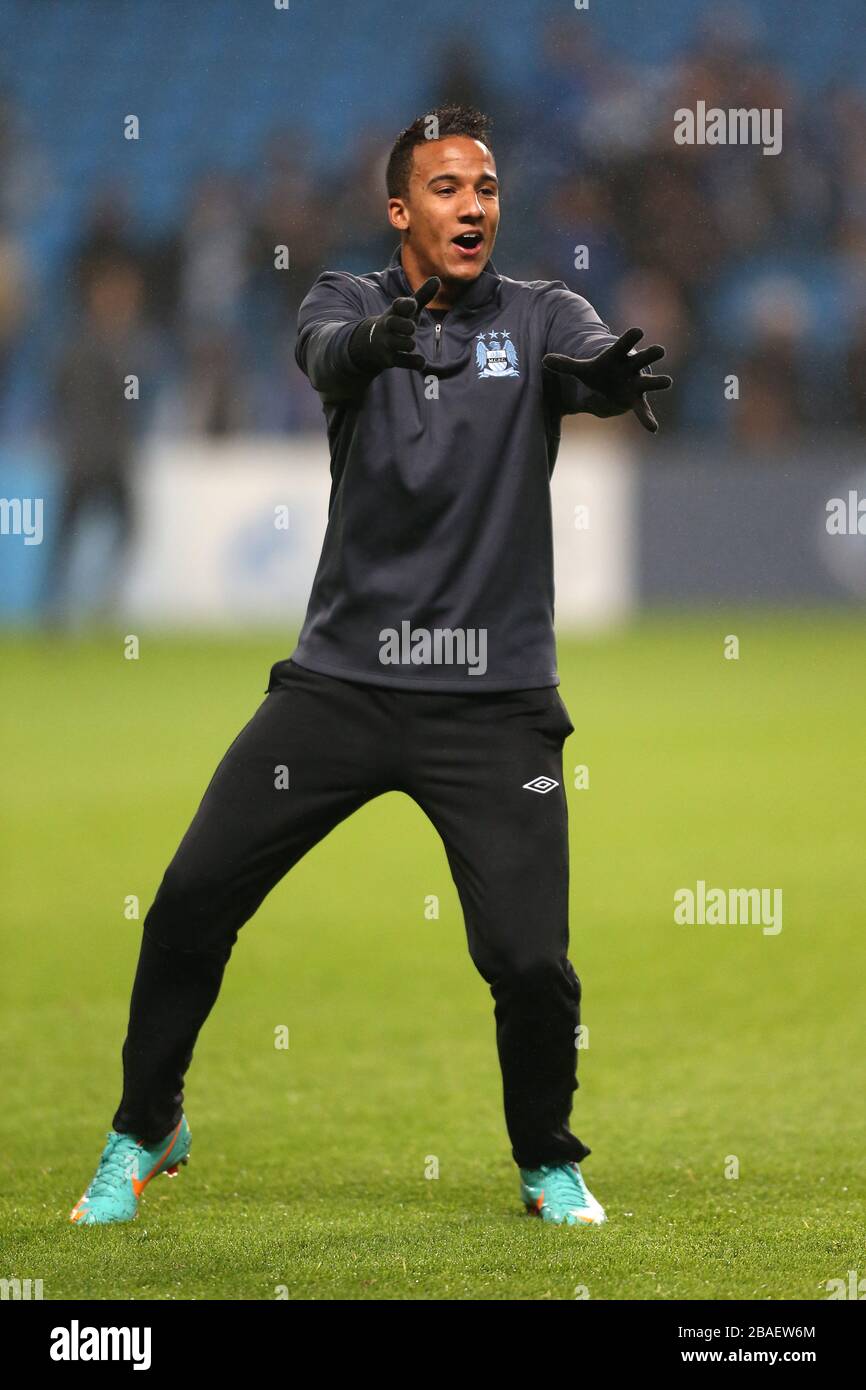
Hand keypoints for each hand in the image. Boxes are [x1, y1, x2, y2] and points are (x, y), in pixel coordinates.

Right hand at [349, 277, 440, 371]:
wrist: (370, 343)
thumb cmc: (396, 321)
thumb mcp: (407, 309)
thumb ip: (422, 295)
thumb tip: (437, 279)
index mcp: (395, 311)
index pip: (399, 305)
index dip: (406, 304)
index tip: (413, 304)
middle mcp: (389, 326)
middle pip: (394, 323)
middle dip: (405, 326)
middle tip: (412, 328)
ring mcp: (388, 343)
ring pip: (398, 343)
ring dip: (407, 343)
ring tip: (411, 343)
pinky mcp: (389, 359)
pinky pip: (402, 361)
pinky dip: (413, 362)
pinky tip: (421, 362)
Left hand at [543, 328, 672, 432]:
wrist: (611, 384)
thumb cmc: (599, 372)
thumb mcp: (582, 369)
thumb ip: (565, 365)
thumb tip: (544, 360)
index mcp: (618, 356)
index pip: (624, 345)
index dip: (630, 338)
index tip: (638, 331)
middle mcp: (631, 367)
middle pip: (643, 358)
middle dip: (651, 354)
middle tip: (660, 349)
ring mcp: (636, 383)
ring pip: (649, 382)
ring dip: (658, 382)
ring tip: (668, 382)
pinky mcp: (636, 400)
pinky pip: (643, 410)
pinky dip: (647, 419)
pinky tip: (653, 428)